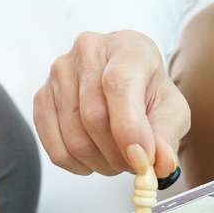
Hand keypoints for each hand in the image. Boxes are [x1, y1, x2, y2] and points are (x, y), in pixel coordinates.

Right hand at [32, 30, 189, 177]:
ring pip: (74, 137)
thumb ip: (167, 136)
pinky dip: (76, 164)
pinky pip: (54, 146)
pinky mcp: (42, 95)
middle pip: (93, 117)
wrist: (126, 79)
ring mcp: (59, 72)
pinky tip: (93, 159)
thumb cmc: (149, 91)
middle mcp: (87, 51)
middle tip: (133, 164)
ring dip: (99, 162)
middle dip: (118, 154)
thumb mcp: (171, 110)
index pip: (118, 85)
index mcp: (126, 47)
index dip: (129, 128)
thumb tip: (160, 164)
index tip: (142, 159)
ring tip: (116, 158)